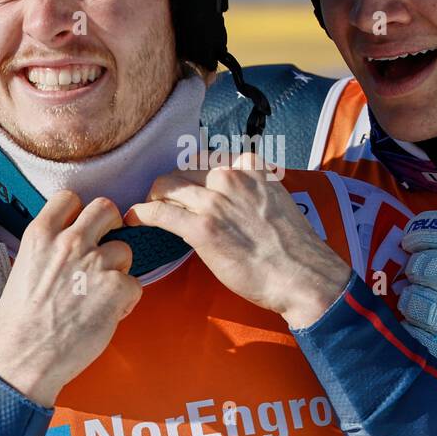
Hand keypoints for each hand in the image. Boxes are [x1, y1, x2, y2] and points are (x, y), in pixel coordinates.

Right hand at [0, 191, 141, 406]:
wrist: (24, 359)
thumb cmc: (18, 324)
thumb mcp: (21, 271)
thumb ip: (47, 252)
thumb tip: (65, 247)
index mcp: (40, 236)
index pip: (69, 198)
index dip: (78, 212)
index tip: (79, 226)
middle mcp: (69, 243)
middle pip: (105, 208)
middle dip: (110, 224)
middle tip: (105, 247)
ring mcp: (95, 264)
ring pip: (124, 248)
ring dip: (118, 269)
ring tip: (101, 294)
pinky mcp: (116, 289)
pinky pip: (135, 283)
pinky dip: (126, 300)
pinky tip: (107, 314)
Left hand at [124, 153, 351, 327]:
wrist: (302, 276)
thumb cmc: (293, 247)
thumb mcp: (274, 201)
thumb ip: (250, 191)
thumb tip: (229, 198)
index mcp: (250, 167)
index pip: (207, 159)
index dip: (194, 175)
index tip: (190, 188)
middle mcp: (230, 177)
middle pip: (183, 170)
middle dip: (172, 185)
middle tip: (167, 202)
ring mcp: (214, 202)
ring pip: (167, 186)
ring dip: (154, 197)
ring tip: (148, 209)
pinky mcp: (202, 229)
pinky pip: (159, 212)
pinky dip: (142, 213)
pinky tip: (134, 219)